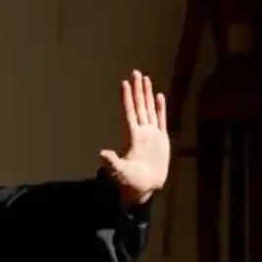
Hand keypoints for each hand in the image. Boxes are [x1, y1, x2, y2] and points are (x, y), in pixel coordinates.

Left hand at [100, 70, 170, 207]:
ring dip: (147, 94)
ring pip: (149, 109)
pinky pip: (161, 120)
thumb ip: (112, 163)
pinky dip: (160, 108)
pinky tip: (159, 97)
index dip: (126, 98)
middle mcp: (141, 132)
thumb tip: (101, 154)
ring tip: (145, 79)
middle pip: (139, 106)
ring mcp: (151, 134)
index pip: (129, 112)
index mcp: (132, 137)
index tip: (124, 83)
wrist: (145, 188)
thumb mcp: (120, 172)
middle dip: (137, 89)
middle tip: (135, 72)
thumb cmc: (130, 183)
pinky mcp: (161, 140)